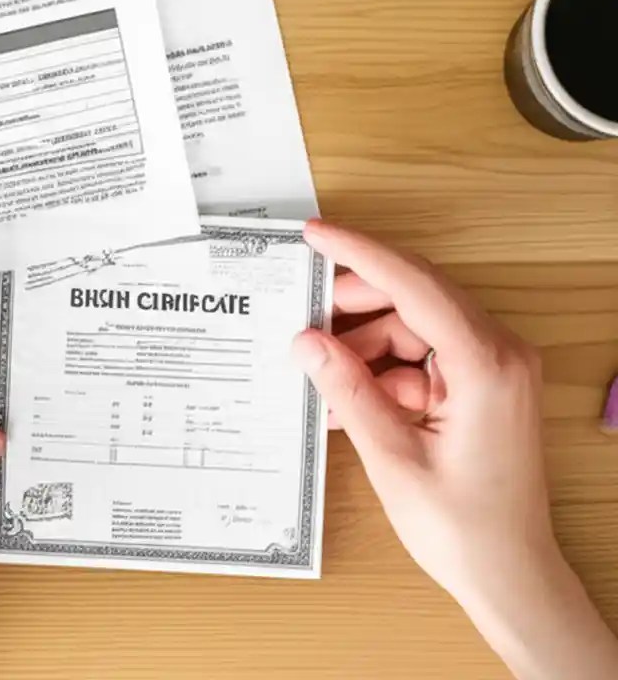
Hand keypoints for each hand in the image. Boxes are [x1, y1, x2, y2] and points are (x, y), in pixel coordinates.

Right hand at [293, 220, 617, 679]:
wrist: (508, 573)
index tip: (315, 235)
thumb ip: (347, 390)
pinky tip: (346, 398)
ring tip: (319, 379)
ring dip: (364, 347)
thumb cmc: (463, 527)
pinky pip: (422, 358)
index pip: (414, 285)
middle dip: (354, 304)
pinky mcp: (482, 387)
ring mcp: (494, 369)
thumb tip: (307, 341)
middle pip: (415, 298)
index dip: (359, 254)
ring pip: (413, 328)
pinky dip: (382, 372)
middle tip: (300, 315)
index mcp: (485, 365)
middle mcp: (498, 355)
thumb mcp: (390, 455)